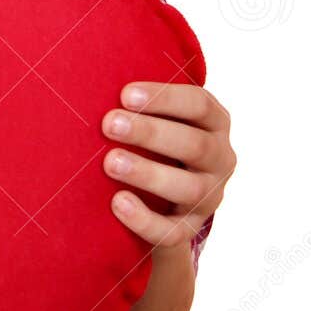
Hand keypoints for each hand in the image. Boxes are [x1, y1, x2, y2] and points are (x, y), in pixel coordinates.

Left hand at [101, 82, 235, 256]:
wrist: (162, 201)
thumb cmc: (152, 141)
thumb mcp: (157, 117)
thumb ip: (138, 103)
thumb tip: (90, 79)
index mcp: (214, 123)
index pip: (199, 105)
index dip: (164, 98)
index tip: (124, 94)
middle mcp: (220, 160)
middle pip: (195, 145)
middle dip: (151, 133)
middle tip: (109, 124)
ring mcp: (208, 198)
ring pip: (189, 189)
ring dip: (148, 173)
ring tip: (110, 162)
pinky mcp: (189, 230)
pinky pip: (173, 232)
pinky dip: (145, 220)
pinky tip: (117, 203)